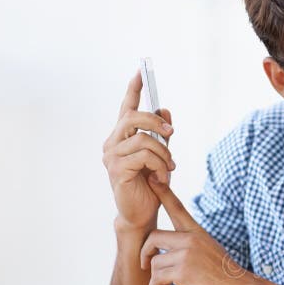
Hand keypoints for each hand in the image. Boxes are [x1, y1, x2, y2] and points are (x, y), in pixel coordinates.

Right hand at [103, 71, 175, 232]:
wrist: (142, 213)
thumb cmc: (150, 185)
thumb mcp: (161, 156)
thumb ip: (161, 134)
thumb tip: (165, 110)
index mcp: (121, 138)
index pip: (127, 108)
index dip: (134, 89)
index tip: (141, 71)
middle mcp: (112, 144)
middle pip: (133, 117)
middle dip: (156, 122)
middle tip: (171, 133)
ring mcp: (112, 157)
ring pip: (144, 140)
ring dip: (164, 154)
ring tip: (169, 169)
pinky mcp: (117, 170)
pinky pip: (145, 157)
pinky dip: (160, 167)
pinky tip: (162, 179)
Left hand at [140, 178, 248, 284]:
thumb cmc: (225, 276)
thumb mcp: (211, 252)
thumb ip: (192, 246)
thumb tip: (172, 252)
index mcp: (197, 233)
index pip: (177, 208)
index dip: (163, 192)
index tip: (153, 178)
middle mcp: (191, 239)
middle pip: (153, 238)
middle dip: (145, 254)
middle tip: (146, 266)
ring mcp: (187, 254)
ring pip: (154, 262)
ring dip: (154, 280)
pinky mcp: (183, 271)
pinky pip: (156, 278)